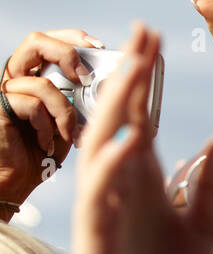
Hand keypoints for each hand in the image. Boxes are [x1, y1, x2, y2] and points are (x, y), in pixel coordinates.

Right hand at [0, 29, 103, 208]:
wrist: (21, 177)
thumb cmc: (49, 150)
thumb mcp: (73, 120)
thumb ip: (86, 100)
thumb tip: (121, 84)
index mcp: (37, 73)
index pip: (52, 41)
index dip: (73, 38)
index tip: (99, 46)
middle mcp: (19, 75)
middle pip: (37, 42)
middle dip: (66, 55)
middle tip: (84, 77)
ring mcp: (8, 90)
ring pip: (42, 82)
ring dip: (64, 112)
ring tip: (70, 135)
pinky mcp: (2, 106)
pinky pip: (32, 105)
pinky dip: (46, 127)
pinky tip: (47, 144)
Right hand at [70, 26, 212, 253]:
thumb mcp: (199, 230)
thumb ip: (209, 186)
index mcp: (141, 185)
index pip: (138, 119)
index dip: (145, 80)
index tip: (156, 38)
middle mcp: (118, 192)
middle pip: (118, 122)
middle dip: (129, 78)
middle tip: (142, 33)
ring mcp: (103, 217)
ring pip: (101, 153)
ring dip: (115, 112)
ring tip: (132, 71)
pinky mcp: (96, 247)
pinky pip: (98, 204)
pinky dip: (109, 174)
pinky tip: (125, 146)